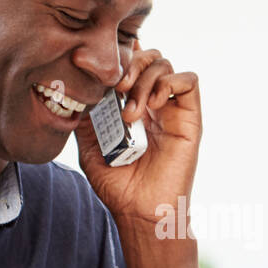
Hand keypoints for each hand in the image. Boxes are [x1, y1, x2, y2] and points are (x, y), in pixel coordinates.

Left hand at [75, 41, 201, 223]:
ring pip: (166, 64)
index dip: (121, 56)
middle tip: (118, 88)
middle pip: (149, 57)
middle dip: (131, 64)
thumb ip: (85, 117)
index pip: (132, 65)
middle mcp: (154, 104)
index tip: (102, 69)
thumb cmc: (117, 186)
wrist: (140, 211)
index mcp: (131, 106)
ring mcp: (172, 110)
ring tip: (132, 110)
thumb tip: (78, 89)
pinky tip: (153, 105)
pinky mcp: (190, 118)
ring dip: (145, 79)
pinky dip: (169, 83)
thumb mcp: (89, 146)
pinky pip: (189, 81)